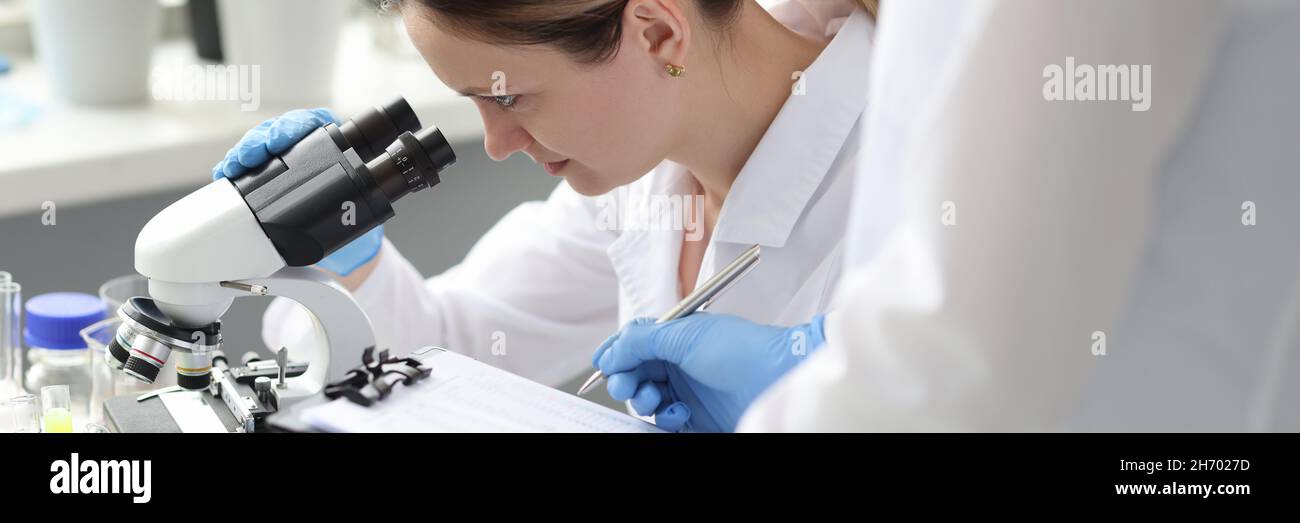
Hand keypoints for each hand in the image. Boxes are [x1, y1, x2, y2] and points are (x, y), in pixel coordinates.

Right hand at [211, 108, 381, 275]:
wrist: (343, 225)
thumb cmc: (352, 209)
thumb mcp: (356, 203)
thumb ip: (349, 201)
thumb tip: (344, 213)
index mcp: (333, 139)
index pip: (310, 121)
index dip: (291, 128)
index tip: (277, 142)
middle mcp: (305, 140)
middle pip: (277, 131)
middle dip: (258, 142)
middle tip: (248, 157)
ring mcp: (282, 152)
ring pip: (258, 144)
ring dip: (242, 154)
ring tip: (231, 168)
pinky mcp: (265, 166)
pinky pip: (246, 161)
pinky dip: (233, 167)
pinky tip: (223, 173)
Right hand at [591, 314, 825, 431]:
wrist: (776, 377)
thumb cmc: (740, 348)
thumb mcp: (684, 333)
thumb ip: (641, 340)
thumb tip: (612, 349)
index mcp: (676, 335)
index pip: (635, 341)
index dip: (616, 351)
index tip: (603, 363)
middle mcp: (679, 361)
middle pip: (635, 372)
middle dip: (625, 378)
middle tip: (626, 386)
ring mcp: (687, 389)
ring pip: (647, 398)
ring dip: (643, 399)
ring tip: (654, 399)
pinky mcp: (696, 416)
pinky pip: (666, 421)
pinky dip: (666, 418)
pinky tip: (679, 412)